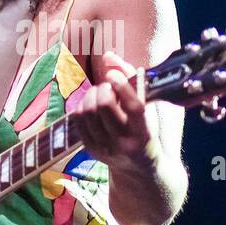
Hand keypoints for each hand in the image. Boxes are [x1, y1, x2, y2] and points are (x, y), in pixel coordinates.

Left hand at [70, 50, 161, 173]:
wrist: (139, 169)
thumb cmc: (145, 130)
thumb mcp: (148, 109)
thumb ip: (131, 79)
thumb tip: (108, 55)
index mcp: (144, 133)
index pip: (133, 108)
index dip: (122, 86)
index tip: (114, 75)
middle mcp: (125, 143)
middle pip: (103, 106)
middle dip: (104, 88)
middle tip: (110, 87)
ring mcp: (105, 148)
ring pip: (87, 111)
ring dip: (92, 95)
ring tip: (101, 94)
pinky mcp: (91, 149)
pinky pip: (77, 119)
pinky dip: (82, 105)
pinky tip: (92, 104)